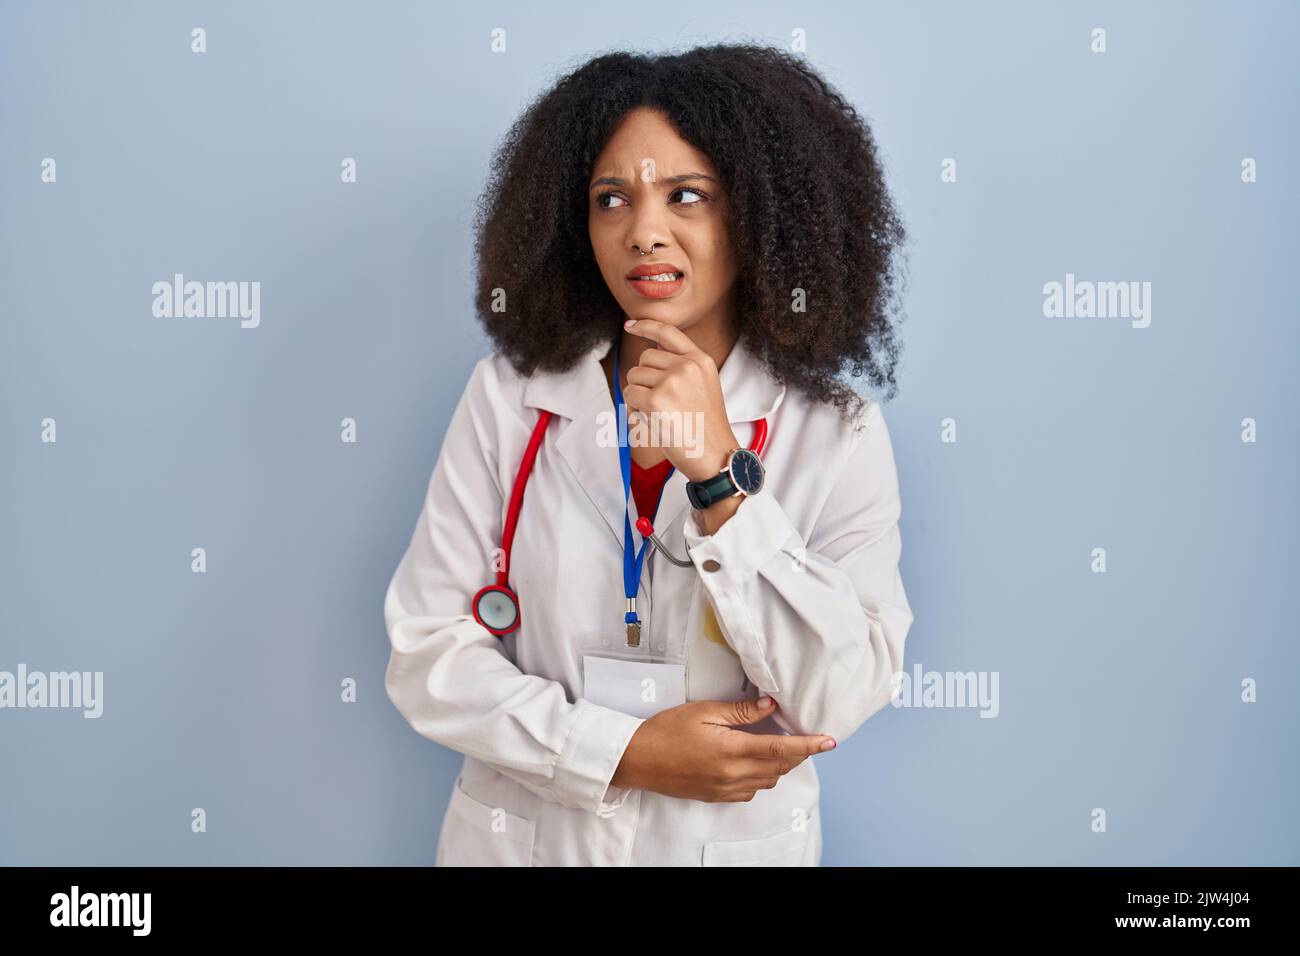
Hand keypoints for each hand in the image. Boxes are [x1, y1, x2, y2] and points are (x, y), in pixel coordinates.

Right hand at [610, 696, 836, 802]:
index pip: (781, 749)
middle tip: (804, 736)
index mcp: (732, 751)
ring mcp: (725, 789)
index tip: (829, 741)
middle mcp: (733, 775)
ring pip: (768, 781)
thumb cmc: (666, 731)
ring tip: (778, 745)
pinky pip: (751, 790)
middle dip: (797, 753)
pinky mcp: (717, 797)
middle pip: (779, 767)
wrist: (637, 760)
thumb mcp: (703, 711)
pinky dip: (760, 777)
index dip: (808, 745)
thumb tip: (770, 706)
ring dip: (779, 765)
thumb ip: (740, 712)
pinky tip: (752, 761)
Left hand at [620, 318, 740, 482]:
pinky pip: (629, 395)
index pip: (668, 332)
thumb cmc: (705, 428)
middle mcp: (687, 366)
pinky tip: (651, 421)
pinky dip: (633, 409)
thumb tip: (651, 347)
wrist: (716, 456)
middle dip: (644, 379)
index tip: (630, 324)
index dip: (645, 325)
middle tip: (662, 404)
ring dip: (638, 396)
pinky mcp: (656, 400)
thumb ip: (680, 366)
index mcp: (700, 360)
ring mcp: (672, 382)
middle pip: (644, 359)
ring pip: (634, 376)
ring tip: (659, 414)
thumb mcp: (702, 387)